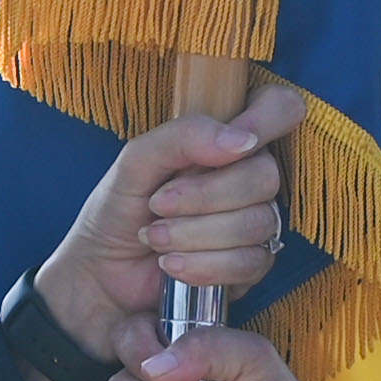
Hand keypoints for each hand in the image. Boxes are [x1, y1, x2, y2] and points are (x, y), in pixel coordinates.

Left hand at [32, 79, 307, 368]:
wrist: (102, 272)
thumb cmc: (120, 209)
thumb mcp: (137, 160)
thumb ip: (183, 137)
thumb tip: (241, 140)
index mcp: (224, 138)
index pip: (279, 108)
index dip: (267, 119)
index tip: (232, 144)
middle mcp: (246, 177)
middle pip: (266, 176)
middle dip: (206, 196)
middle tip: (158, 204)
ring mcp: (253, 223)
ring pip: (257, 222)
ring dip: (197, 234)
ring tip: (156, 237)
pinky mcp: (250, 266)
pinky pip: (250, 262)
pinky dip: (204, 265)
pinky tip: (171, 264)